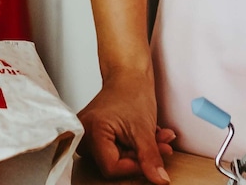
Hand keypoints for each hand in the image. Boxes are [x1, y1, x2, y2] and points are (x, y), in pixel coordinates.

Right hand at [78, 68, 174, 182]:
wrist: (129, 72)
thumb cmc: (133, 90)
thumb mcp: (145, 128)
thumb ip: (150, 156)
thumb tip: (159, 180)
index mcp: (90, 133)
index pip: (111, 167)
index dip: (135, 166)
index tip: (153, 160)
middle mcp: (83, 136)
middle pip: (114, 162)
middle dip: (141, 155)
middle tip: (163, 146)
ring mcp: (88, 134)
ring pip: (117, 155)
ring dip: (141, 149)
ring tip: (160, 136)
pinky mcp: (95, 133)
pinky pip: (115, 147)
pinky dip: (134, 143)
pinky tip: (150, 134)